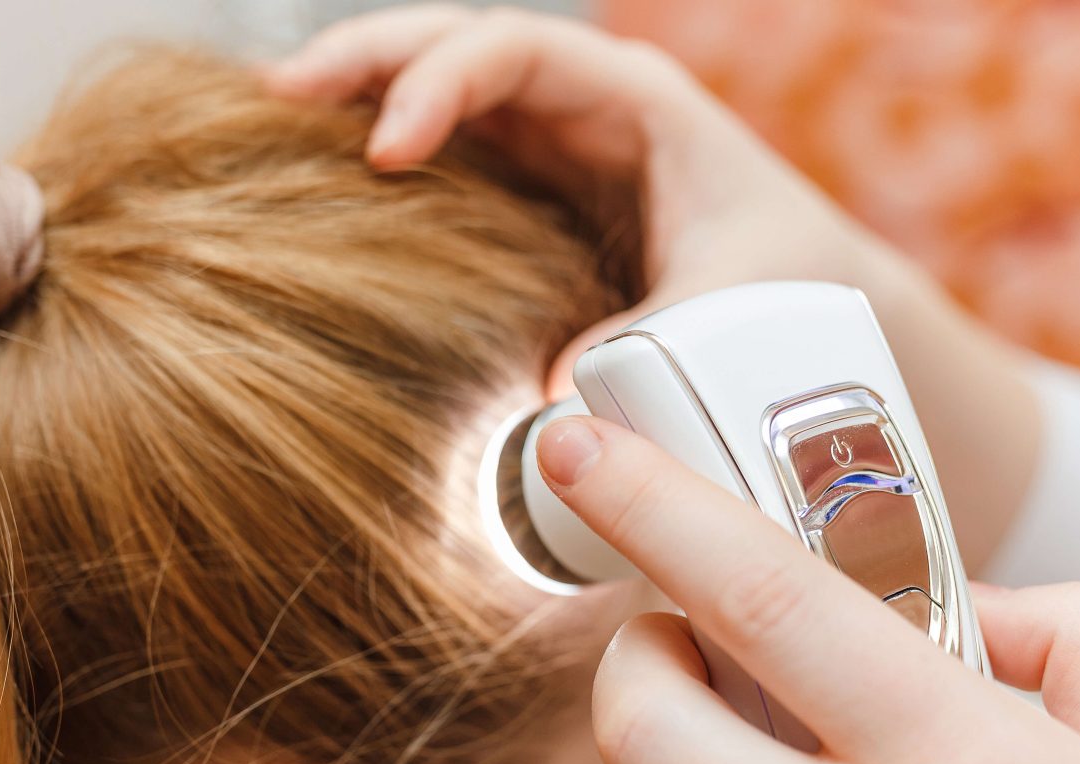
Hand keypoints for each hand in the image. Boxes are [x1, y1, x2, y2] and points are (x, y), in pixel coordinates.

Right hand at [265, 4, 903, 394]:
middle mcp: (583, 104)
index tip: (383, 150)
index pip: (520, 53)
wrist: (810, 303)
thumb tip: (544, 403)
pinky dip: (382, 153)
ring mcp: (551, 142)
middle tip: (279, 95)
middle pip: (459, 43)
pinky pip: (447, 151)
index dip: (441, 83)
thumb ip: (640, 347)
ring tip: (269, 120)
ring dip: (358, 95)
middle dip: (369, 58)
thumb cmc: (781, 287)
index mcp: (635, 102)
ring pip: (439, 88)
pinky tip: (320, 175)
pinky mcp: (530, 190)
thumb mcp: (721, 310)